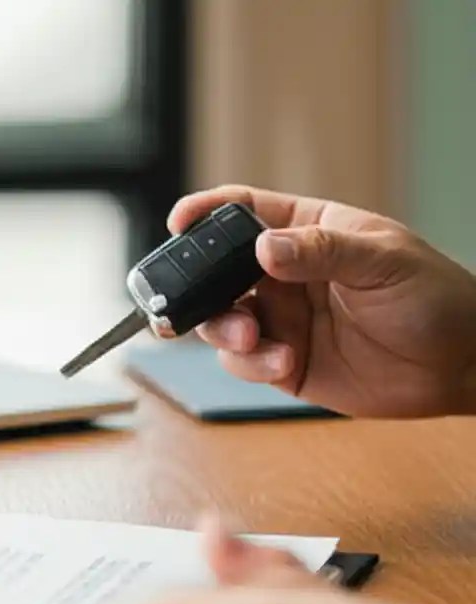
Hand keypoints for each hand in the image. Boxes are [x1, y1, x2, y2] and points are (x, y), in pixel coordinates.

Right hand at [173, 185, 475, 417]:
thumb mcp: (384, 262)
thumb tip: (263, 248)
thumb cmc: (436, 300)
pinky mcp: (282, 361)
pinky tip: (283, 362)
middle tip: (190, 300)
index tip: (180, 222)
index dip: (206, 212)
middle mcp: (284, 274)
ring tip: (249, 337)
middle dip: (196, 285)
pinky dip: (249, 362)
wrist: (461, 367)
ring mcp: (281, 318)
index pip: (243, 211)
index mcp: (306, 231)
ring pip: (220, 318)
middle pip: (216, 270)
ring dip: (221, 328)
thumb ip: (322, 252)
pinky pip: (242, 360)